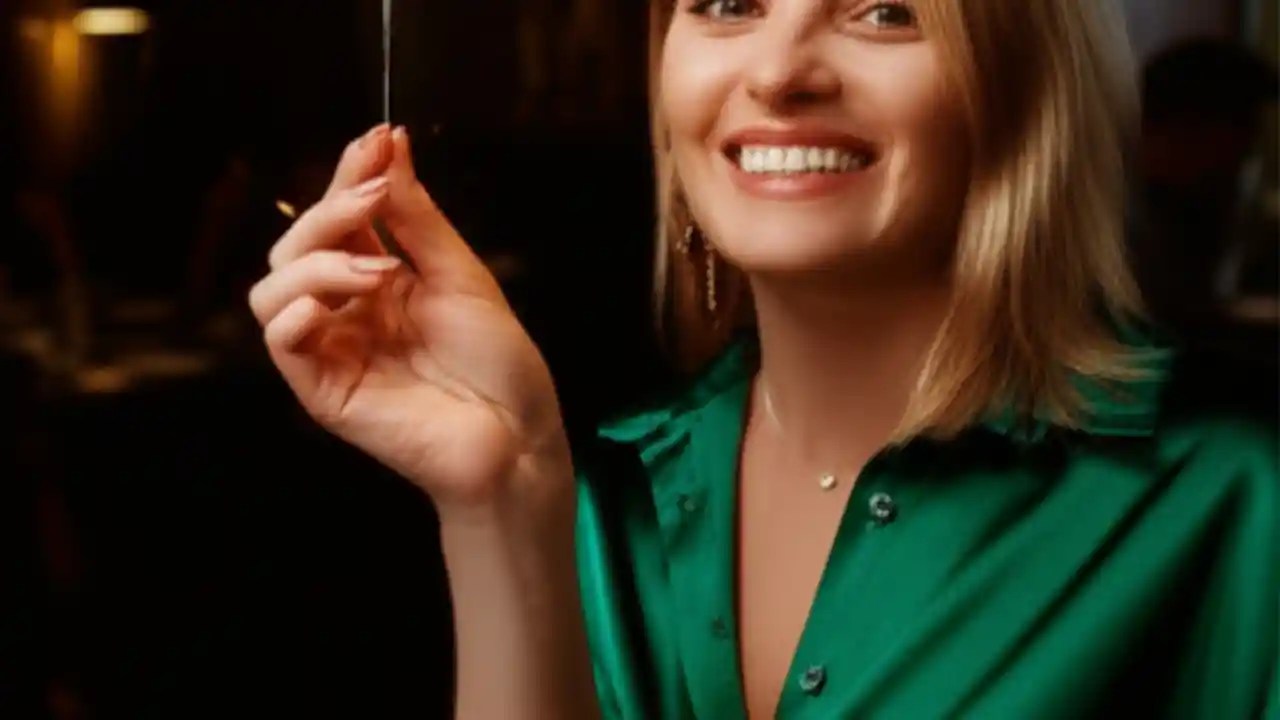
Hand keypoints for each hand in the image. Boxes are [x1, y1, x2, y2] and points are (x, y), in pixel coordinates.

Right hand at [250, 125, 569, 514]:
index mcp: (379, 281)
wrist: (518, 434)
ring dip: (316, 261)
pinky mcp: (324, 393)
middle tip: (374, 196)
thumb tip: (390, 145)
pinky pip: (281, 342)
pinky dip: (295, 312)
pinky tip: (332, 305)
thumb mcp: (460, 274)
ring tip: (375, 267)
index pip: (340, 218)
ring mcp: (333, 351)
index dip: (348, 176)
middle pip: (297, 246)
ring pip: (274, 289)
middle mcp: (348, 312)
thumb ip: (417, 217)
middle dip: (329, 211)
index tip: (376, 140)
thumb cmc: (499, 360)